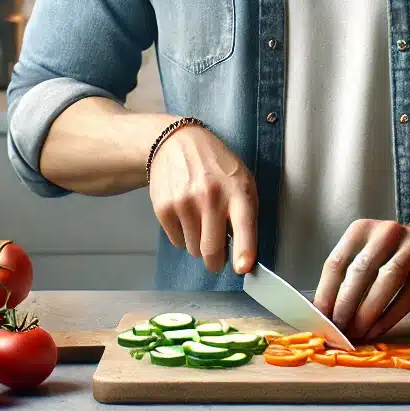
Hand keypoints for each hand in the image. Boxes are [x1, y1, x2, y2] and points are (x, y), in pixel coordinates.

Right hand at [147, 124, 257, 275]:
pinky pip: (177, 242)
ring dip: (198, 244)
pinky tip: (185, 214)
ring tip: (200, 220)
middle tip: (217, 258)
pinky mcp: (164, 207)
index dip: (244, 251)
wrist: (177, 143)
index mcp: (237, 190)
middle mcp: (211, 196)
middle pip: (212, 250)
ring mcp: (185, 202)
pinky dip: (183, 236)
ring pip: (194, 250)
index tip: (242, 267)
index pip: (244, 225)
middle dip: (216, 261)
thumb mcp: (241, 182)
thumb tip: (243, 257)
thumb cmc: (216, 167)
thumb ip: (245, 216)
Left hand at [313, 219, 409, 343]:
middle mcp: (387, 233)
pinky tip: (376, 331)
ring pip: (386, 282)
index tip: (320, 317)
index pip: (337, 262)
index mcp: (363, 229)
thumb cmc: (394, 254)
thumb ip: (348, 275)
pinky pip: (406, 296)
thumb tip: (324, 313)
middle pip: (360, 271)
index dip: (326, 292)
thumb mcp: (369, 252)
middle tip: (338, 329)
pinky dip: (388, 317)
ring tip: (356, 333)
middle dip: (345, 304)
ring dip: (367, 312)